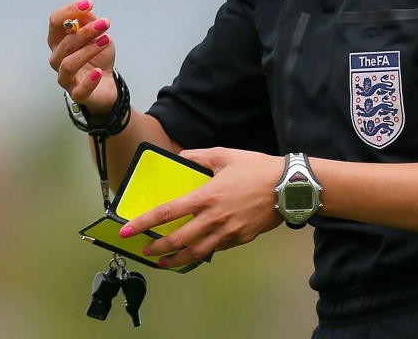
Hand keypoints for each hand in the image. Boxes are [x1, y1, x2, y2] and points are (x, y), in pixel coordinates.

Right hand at [47, 0, 116, 114]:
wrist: (106, 83)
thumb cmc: (97, 58)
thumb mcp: (96, 35)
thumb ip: (89, 22)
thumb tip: (84, 9)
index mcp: (59, 42)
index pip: (55, 23)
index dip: (69, 11)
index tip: (88, 3)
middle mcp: (58, 59)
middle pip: (64, 43)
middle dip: (85, 31)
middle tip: (105, 23)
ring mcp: (65, 77)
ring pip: (69, 64)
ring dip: (88, 50)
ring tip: (106, 41)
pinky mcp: (77, 94)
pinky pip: (79, 89)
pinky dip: (89, 81)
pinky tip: (98, 72)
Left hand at [121, 148, 285, 267]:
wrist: (289, 187)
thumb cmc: (258, 169)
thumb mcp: (226, 156)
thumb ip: (199, 156)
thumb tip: (182, 157)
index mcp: (206, 196)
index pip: (167, 213)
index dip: (144, 223)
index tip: (127, 230)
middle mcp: (214, 218)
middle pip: (177, 240)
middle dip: (157, 248)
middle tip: (144, 250)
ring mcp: (228, 232)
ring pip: (196, 253)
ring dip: (176, 259)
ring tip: (164, 262)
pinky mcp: (240, 239)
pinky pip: (215, 250)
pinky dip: (201, 254)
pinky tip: (194, 253)